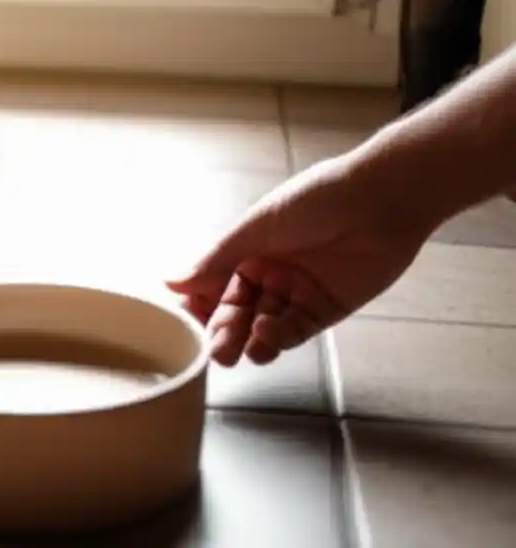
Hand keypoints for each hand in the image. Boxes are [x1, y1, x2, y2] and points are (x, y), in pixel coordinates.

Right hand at [166, 153, 438, 366]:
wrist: (382, 199)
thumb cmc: (316, 200)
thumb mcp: (255, 229)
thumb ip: (215, 261)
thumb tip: (170, 282)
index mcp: (248, 250)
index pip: (214, 286)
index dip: (200, 306)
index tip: (184, 326)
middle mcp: (271, 272)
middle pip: (239, 311)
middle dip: (223, 332)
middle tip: (213, 352)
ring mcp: (298, 292)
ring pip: (264, 326)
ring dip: (249, 339)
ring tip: (237, 352)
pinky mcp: (327, 309)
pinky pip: (296, 330)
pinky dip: (279, 337)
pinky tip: (267, 335)